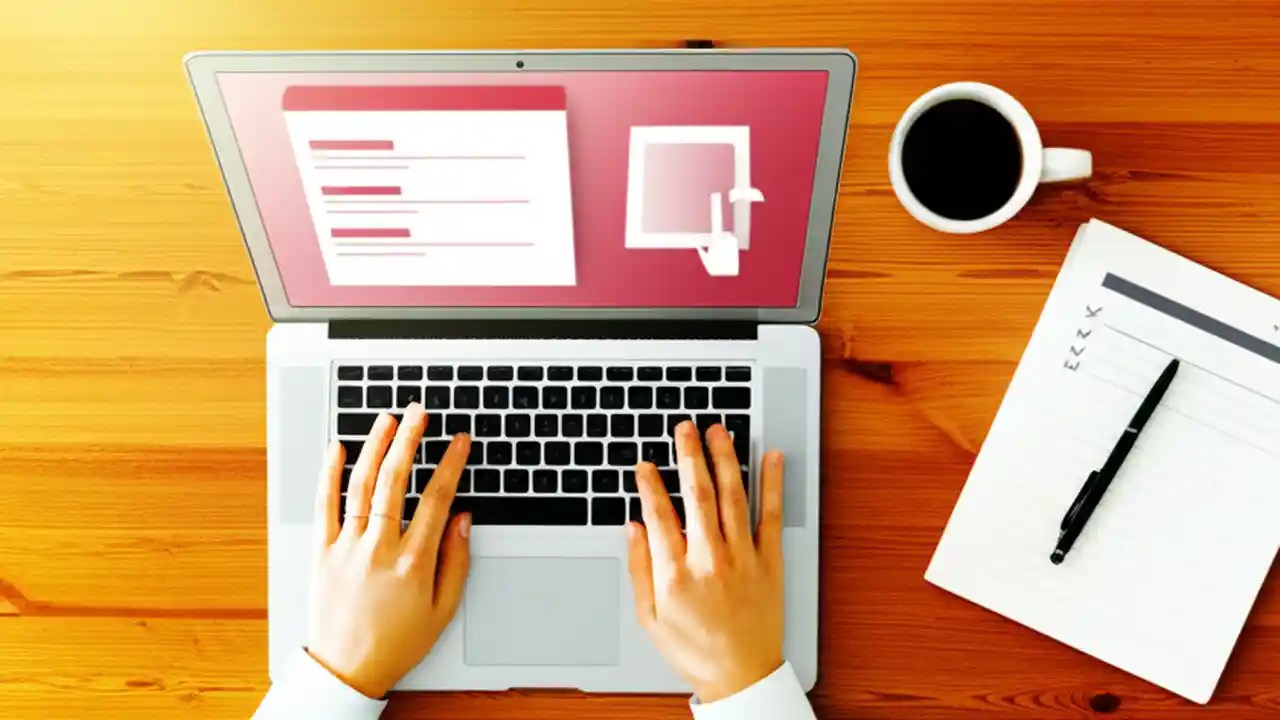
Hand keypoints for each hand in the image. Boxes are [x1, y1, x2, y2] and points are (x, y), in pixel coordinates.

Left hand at [306, 403, 471, 697]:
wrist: (346, 670)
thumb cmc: (396, 643)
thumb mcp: (443, 609)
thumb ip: (457, 561)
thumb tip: (462, 518)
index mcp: (413, 562)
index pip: (437, 498)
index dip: (450, 463)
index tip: (459, 441)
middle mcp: (378, 549)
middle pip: (395, 480)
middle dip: (411, 439)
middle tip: (420, 412)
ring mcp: (346, 548)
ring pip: (360, 484)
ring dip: (375, 446)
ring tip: (387, 419)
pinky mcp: (321, 552)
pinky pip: (324, 505)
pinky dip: (328, 473)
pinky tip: (336, 448)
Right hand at [627, 420, 784, 701]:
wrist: (742, 676)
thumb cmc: (695, 650)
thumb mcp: (650, 618)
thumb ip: (640, 569)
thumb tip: (634, 527)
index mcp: (676, 574)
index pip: (658, 514)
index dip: (649, 484)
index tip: (644, 465)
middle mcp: (710, 559)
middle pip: (697, 494)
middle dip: (688, 456)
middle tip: (684, 428)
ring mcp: (743, 557)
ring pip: (733, 495)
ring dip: (725, 458)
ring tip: (719, 431)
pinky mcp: (770, 561)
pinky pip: (772, 515)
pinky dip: (772, 484)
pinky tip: (772, 458)